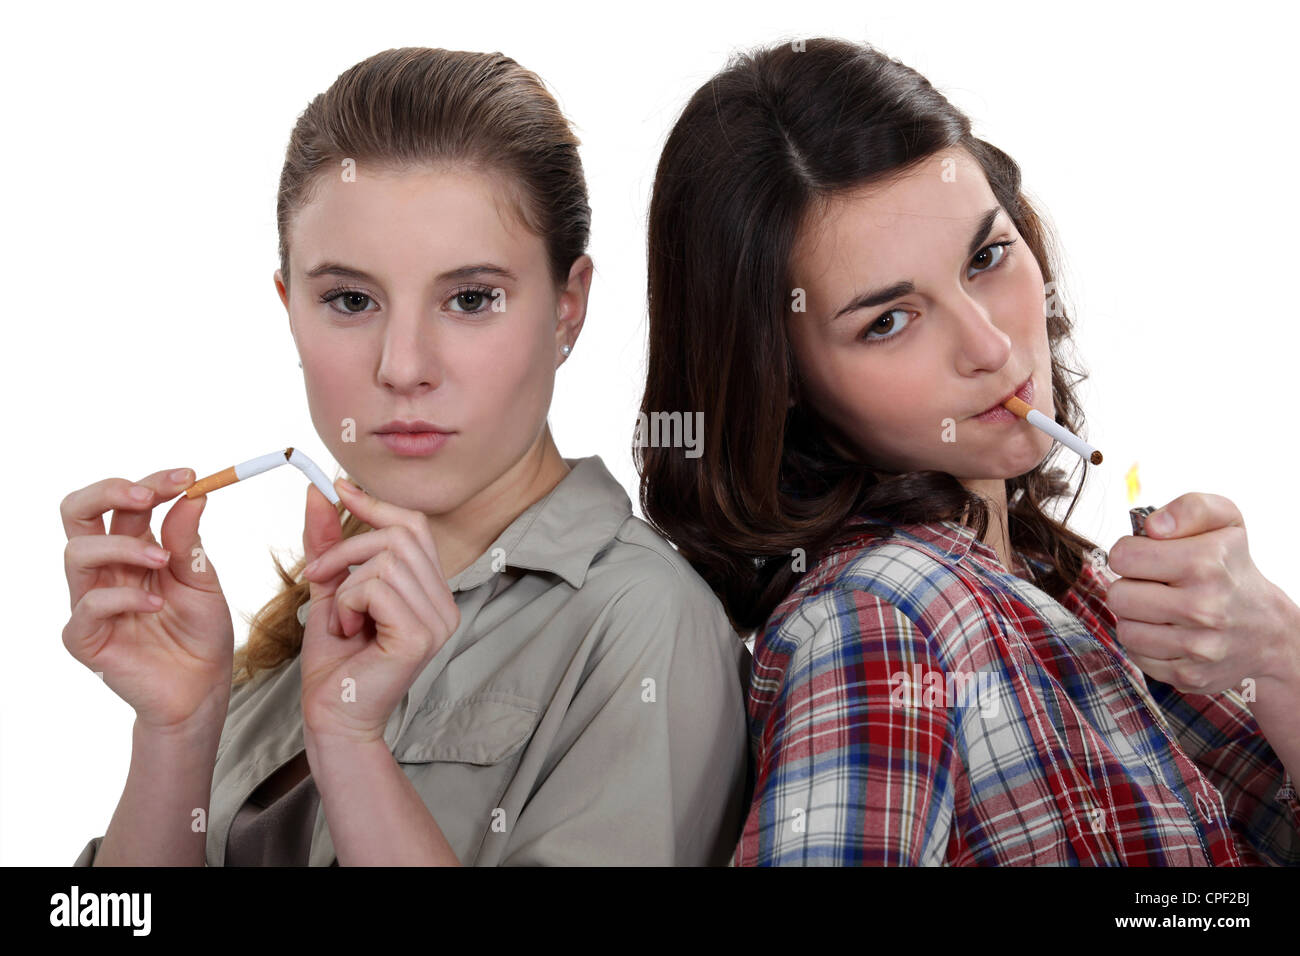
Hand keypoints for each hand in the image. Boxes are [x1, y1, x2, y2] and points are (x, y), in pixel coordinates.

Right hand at [61, 468, 234, 734]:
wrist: (202, 688)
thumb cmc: (200, 633)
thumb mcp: (201, 580)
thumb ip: (188, 541)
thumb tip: (192, 494)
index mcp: (132, 549)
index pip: (124, 502)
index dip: (152, 483)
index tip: (190, 476)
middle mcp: (105, 570)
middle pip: (77, 513)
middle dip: (108, 492)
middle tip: (148, 495)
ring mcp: (89, 602)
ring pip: (77, 553)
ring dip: (122, 547)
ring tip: (163, 562)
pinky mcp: (85, 638)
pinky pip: (87, 606)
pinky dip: (122, 598)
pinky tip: (155, 605)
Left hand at [298, 478, 459, 744]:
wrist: (332, 717)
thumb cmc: (335, 663)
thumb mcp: (328, 590)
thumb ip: (328, 543)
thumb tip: (321, 492)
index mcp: (431, 591)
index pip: (414, 526)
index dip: (376, 504)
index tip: (339, 487)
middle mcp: (444, 603)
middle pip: (400, 534)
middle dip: (347, 547)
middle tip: (316, 576)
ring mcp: (438, 620)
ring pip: (386, 560)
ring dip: (346, 585)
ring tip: (342, 619)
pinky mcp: (420, 636)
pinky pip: (377, 588)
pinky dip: (349, 603)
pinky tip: (349, 632)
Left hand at [1104, 492, 1293, 694]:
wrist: (1269, 631)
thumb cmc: (1233, 568)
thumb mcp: (1225, 522)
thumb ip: (1190, 508)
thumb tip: (1153, 527)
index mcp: (1206, 563)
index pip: (1122, 556)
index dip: (1130, 554)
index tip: (1151, 558)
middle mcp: (1204, 607)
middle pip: (1117, 595)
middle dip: (1131, 587)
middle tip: (1156, 586)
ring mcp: (1198, 646)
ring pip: (1124, 628)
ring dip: (1137, 617)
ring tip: (1164, 610)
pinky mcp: (1188, 675)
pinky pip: (1137, 655)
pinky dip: (1147, 644)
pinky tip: (1171, 633)